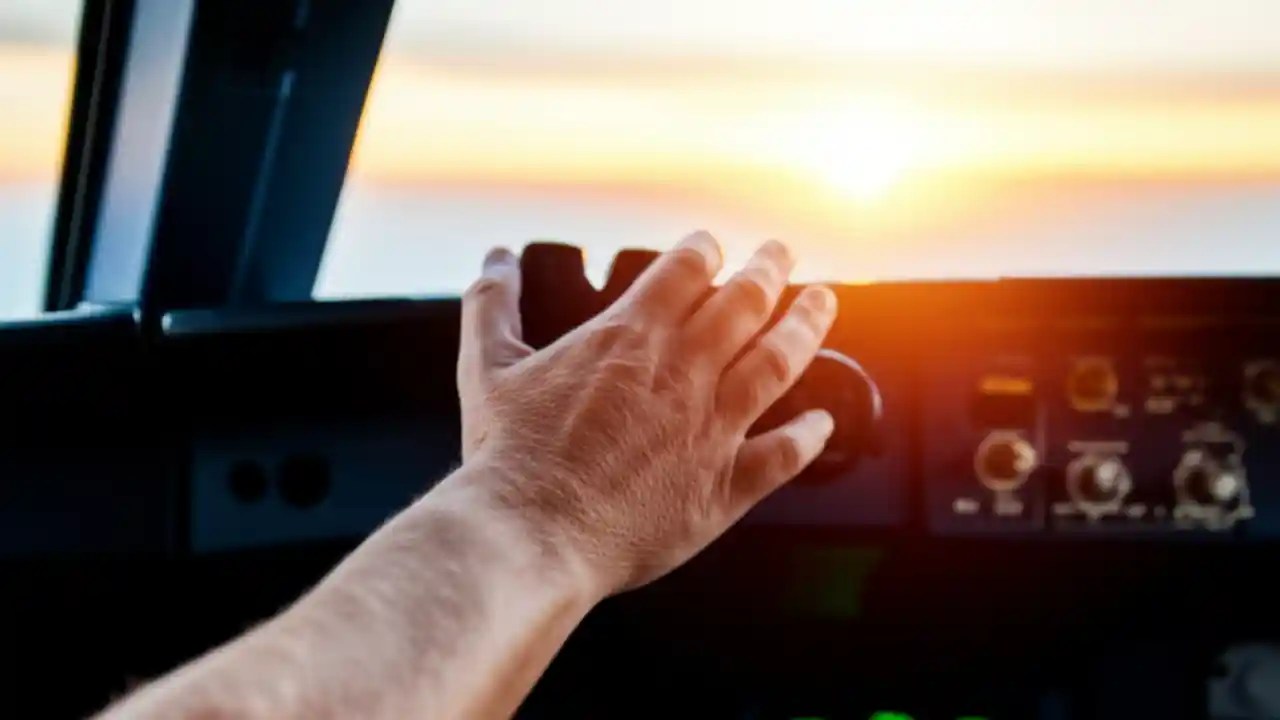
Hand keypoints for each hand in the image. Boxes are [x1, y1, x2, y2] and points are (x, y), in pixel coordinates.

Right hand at [455, 232, 837, 594]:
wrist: (532, 533)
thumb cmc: (507, 455)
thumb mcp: (486, 366)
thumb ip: (491, 304)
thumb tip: (494, 257)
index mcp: (628, 337)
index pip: (686, 270)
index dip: (704, 250)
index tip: (711, 246)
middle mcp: (681, 372)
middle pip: (744, 302)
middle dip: (768, 269)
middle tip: (782, 251)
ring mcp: (711, 428)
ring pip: (778, 362)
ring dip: (806, 326)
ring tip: (822, 302)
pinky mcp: (725, 485)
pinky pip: (784, 454)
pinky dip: (810, 436)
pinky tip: (824, 424)